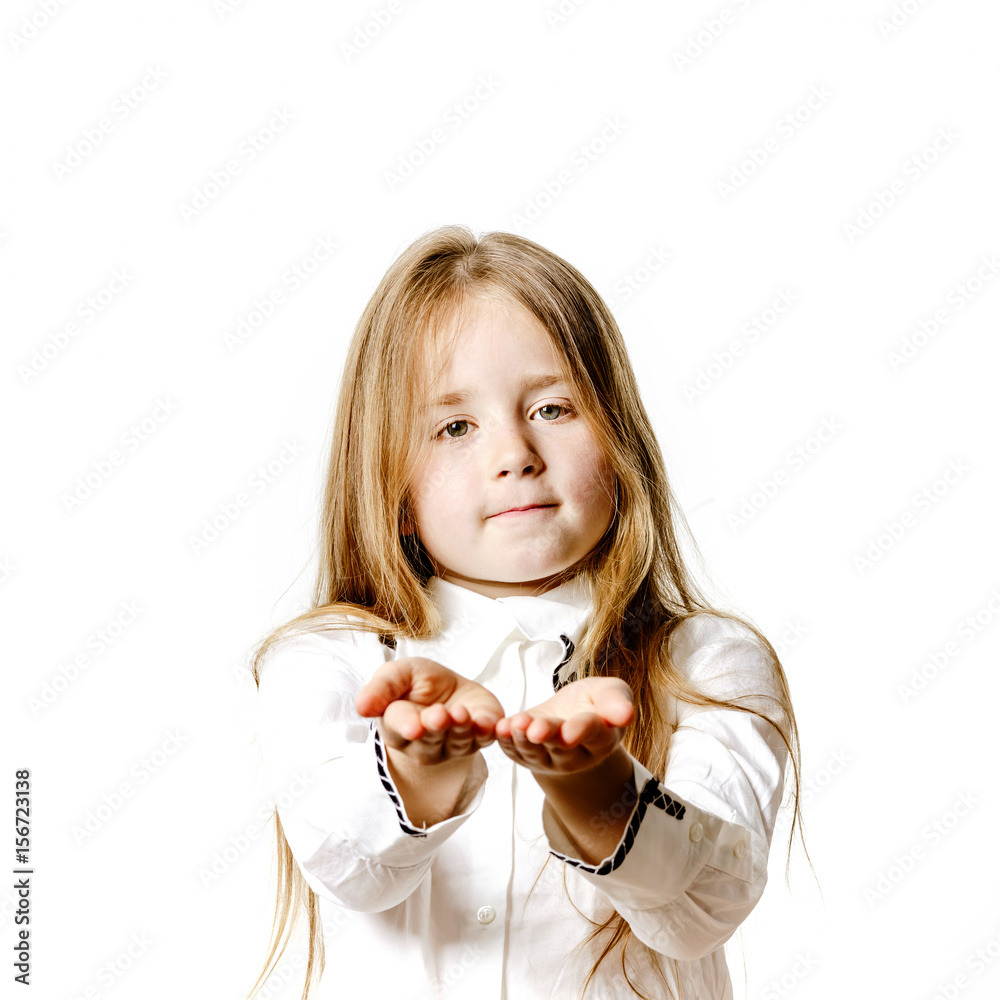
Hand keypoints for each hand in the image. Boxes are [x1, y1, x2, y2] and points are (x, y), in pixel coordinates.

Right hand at [355, 657, 503, 765]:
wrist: (449, 688)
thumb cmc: (417, 683)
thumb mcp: (397, 674)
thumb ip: (381, 688)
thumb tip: (361, 707)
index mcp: (399, 727)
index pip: (400, 728)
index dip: (407, 726)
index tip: (413, 726)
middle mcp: (425, 743)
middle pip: (430, 741)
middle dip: (435, 728)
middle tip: (438, 715)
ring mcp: (454, 744)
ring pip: (457, 742)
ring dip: (460, 729)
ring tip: (460, 713)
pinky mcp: (480, 736)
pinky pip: (484, 738)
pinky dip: (486, 731)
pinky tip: (486, 723)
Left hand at [495, 676, 633, 775]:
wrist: (569, 715)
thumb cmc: (594, 703)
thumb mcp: (611, 692)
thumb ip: (617, 701)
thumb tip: (625, 714)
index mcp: (601, 739)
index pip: (593, 734)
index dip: (581, 731)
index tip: (570, 731)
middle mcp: (574, 754)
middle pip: (560, 746)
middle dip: (548, 736)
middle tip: (537, 730)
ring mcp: (547, 758)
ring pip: (535, 751)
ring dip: (524, 738)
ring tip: (517, 724)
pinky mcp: (524, 754)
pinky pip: (514, 749)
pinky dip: (506, 740)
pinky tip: (501, 728)